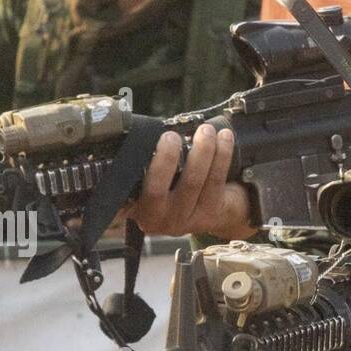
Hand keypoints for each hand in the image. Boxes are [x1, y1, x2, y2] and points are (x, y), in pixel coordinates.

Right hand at [129, 124, 255, 239]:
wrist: (209, 212)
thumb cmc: (174, 186)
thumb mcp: (150, 179)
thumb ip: (144, 162)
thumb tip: (146, 131)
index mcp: (136, 207)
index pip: (126, 193)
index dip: (135, 172)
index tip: (144, 147)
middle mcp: (157, 219)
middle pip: (158, 189)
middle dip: (166, 158)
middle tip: (171, 136)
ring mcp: (184, 220)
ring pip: (192, 182)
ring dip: (200, 151)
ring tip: (205, 130)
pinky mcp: (209, 215)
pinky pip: (215, 181)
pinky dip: (221, 155)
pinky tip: (224, 137)